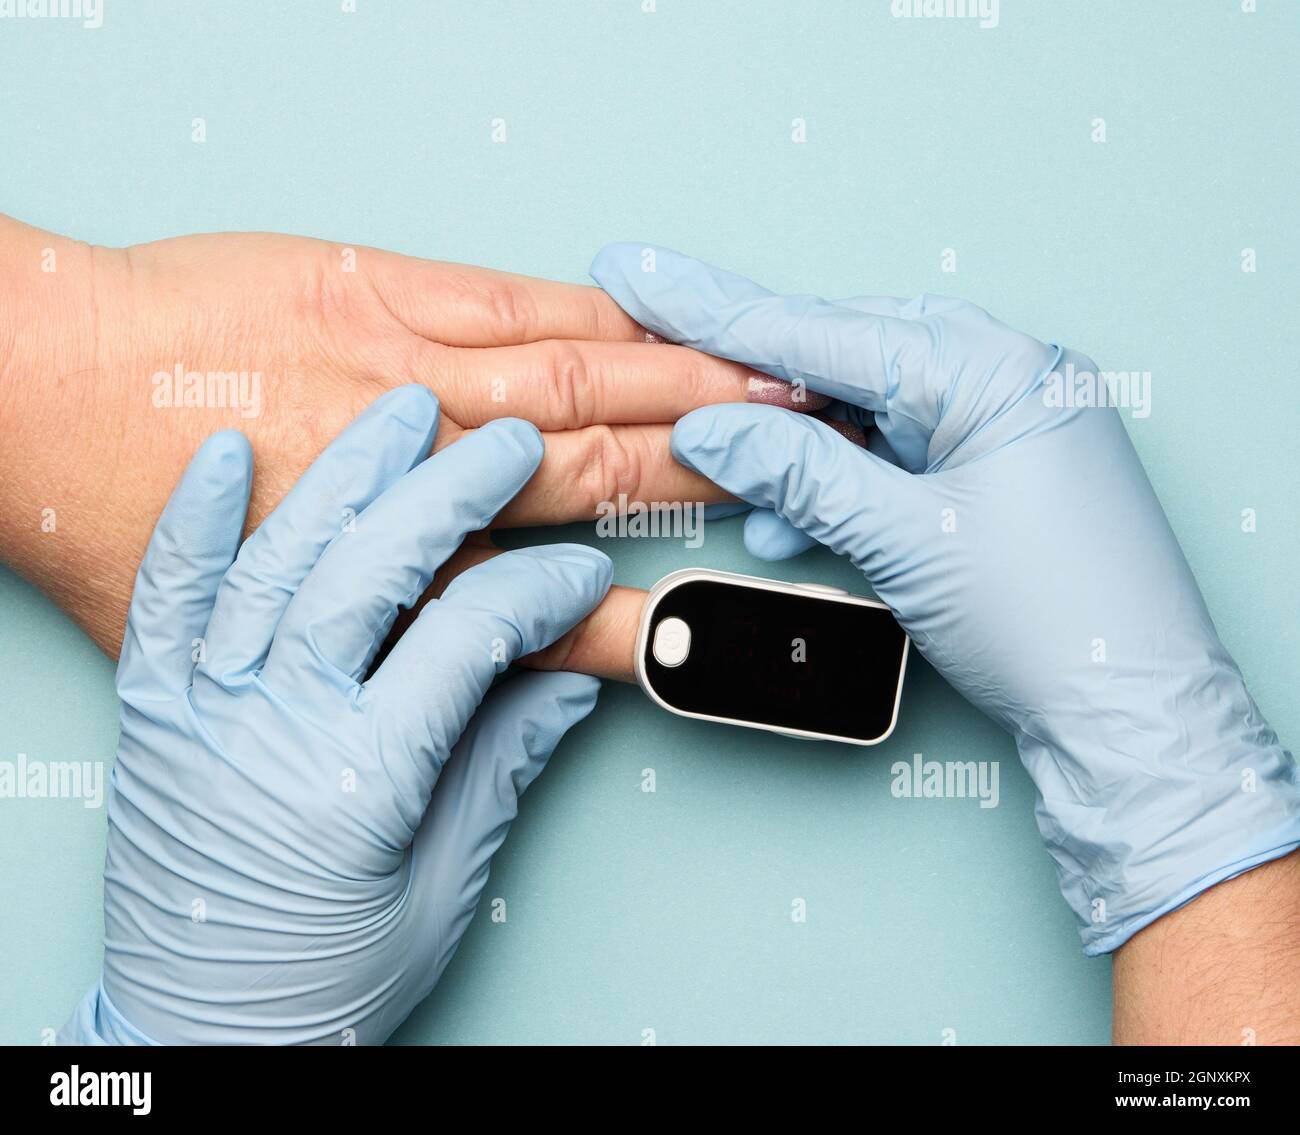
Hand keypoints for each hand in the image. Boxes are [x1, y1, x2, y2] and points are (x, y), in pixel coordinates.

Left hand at [0, 215, 807, 656]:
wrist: (27, 392)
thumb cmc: (113, 524)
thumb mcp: (246, 670)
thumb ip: (385, 678)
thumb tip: (531, 695)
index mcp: (388, 594)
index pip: (561, 616)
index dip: (660, 623)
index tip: (732, 631)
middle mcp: (414, 490)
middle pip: (599, 479)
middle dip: (717, 472)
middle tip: (809, 465)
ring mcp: (402, 382)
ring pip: (576, 384)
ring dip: (686, 385)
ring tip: (776, 382)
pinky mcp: (375, 297)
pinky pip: (517, 304)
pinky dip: (601, 315)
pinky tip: (663, 318)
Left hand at [59, 385, 610, 1044]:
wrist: (197, 1032)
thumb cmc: (322, 980)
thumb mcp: (439, 887)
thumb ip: (501, 767)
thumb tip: (570, 682)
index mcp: (363, 778)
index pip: (470, 636)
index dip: (540, 591)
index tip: (583, 574)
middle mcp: (277, 724)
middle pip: (376, 568)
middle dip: (454, 491)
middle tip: (509, 443)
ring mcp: (204, 707)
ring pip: (280, 559)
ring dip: (348, 475)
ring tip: (404, 414)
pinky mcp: (154, 708)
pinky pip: (167, 597)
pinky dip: (196, 520)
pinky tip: (229, 452)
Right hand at [591, 243, 1299, 954]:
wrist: (1132, 717)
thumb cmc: (1056, 626)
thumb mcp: (907, 539)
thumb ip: (801, 472)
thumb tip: (711, 430)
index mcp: (993, 369)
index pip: (823, 328)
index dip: (717, 307)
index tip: (642, 275)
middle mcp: (1002, 379)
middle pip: (841, 357)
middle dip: (750, 378)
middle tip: (668, 371)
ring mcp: (1000, 425)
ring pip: (863, 410)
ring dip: (793, 446)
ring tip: (725, 471)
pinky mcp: (991, 472)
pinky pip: (894, 454)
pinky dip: (838, 481)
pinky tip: (790, 518)